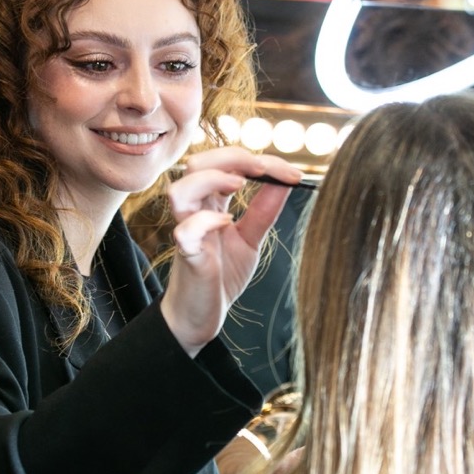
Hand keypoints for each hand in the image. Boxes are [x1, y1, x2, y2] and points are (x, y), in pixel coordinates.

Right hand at [160, 147, 301, 356]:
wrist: (203, 315)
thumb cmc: (221, 275)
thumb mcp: (251, 238)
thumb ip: (264, 210)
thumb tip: (286, 181)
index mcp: (210, 203)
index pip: (228, 165)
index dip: (261, 162)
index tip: (294, 174)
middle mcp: (195, 211)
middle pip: (197, 164)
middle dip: (233, 158)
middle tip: (264, 170)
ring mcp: (187, 231)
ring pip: (180, 188)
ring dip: (211, 179)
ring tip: (239, 187)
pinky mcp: (186, 255)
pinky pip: (186, 230)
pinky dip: (206, 220)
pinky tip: (226, 223)